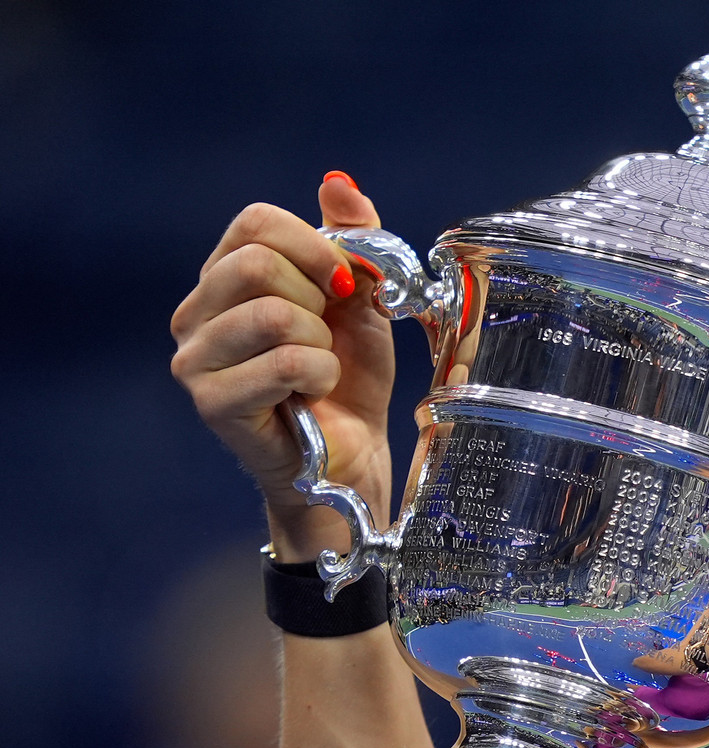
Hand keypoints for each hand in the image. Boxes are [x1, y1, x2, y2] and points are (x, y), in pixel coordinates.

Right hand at [169, 174, 396, 561]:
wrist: (352, 455)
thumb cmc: (349, 378)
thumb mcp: (362, 300)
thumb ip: (352, 240)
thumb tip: (338, 182)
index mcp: (225, 277)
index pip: (254, 222)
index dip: (314, 244)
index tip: (346, 282)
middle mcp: (196, 312)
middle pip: (258, 264)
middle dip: (317, 299)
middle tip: (326, 336)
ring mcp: (195, 358)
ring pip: (274, 314)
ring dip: (320, 344)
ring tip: (318, 369)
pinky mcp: (211, 401)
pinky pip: (284, 362)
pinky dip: (320, 375)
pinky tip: (313, 394)